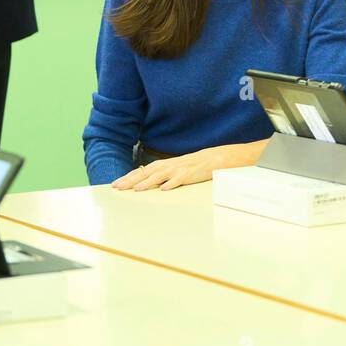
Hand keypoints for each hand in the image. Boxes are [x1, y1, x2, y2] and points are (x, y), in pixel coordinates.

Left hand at [112, 143, 255, 190]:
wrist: (227, 156)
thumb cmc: (207, 163)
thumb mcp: (187, 167)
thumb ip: (172, 174)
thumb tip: (155, 184)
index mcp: (172, 163)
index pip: (148, 169)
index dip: (132, 175)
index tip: (118, 183)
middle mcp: (176, 163)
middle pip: (150, 170)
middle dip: (132, 179)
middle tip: (117, 187)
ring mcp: (186, 167)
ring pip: (163, 174)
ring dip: (147, 182)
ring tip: (135, 190)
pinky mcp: (197, 172)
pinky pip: (183, 178)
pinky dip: (172, 183)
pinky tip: (163, 189)